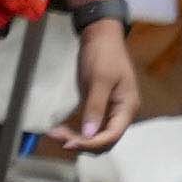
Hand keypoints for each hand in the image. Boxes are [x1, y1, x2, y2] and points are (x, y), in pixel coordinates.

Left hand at [46, 14, 142, 155]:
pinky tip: (59, 128)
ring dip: (76, 137)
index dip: (91, 143)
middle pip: (103, 139)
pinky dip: (75, 129)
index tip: (69, 143)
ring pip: (94, 134)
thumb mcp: (100, 80)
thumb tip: (88, 134)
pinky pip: (88, 125)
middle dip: (81, 142)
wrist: (101, 38)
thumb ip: (95, 107)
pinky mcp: (97, 106)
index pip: (112, 135)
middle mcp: (120, 113)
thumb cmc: (104, 56)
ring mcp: (109, 110)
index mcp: (127, 108)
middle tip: (56, 136)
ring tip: (54, 133)